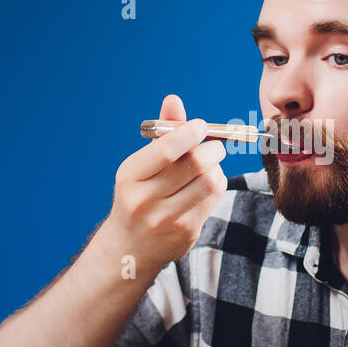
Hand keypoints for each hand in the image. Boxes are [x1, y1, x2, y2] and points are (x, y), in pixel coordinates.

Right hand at [104, 94, 228, 267]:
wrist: (131, 246)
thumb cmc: (140, 193)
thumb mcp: (142, 165)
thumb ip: (162, 134)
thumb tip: (174, 100)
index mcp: (130, 175)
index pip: (165, 150)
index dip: (189, 134)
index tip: (202, 126)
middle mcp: (144, 199)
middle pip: (194, 164)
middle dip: (212, 148)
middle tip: (215, 144)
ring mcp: (165, 219)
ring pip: (209, 182)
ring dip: (217, 168)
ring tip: (210, 165)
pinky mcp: (185, 232)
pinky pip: (213, 199)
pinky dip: (217, 184)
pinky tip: (208, 182)